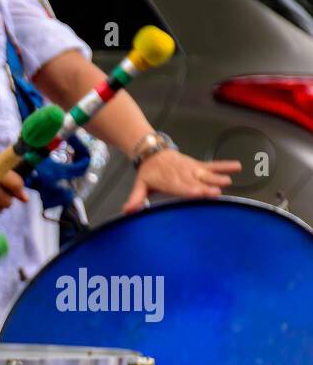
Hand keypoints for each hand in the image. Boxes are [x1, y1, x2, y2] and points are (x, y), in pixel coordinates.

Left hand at [121, 150, 240, 213]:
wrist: (154, 153)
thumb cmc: (149, 173)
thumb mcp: (140, 185)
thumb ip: (135, 199)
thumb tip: (126, 211)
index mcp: (169, 182)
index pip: (180, 188)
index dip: (190, 191)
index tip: (198, 194)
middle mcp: (183, 175)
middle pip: (196, 182)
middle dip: (206, 187)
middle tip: (216, 192)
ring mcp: (192, 169)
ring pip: (206, 174)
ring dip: (217, 177)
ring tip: (227, 182)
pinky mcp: (198, 165)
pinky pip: (213, 165)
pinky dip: (225, 165)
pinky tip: (237, 166)